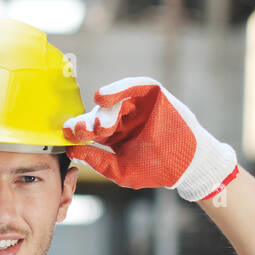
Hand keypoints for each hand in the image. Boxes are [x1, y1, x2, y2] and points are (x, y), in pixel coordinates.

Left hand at [61, 76, 237, 202]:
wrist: (187, 166)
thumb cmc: (156, 170)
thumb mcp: (120, 169)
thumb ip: (97, 159)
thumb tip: (71, 149)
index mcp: (114, 136)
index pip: (91, 129)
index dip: (78, 131)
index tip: (66, 135)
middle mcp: (124, 118)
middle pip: (99, 114)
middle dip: (89, 122)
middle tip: (82, 130)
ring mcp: (138, 104)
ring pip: (114, 100)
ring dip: (102, 110)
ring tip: (98, 123)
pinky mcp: (152, 93)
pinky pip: (133, 85)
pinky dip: (118, 89)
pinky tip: (103, 97)